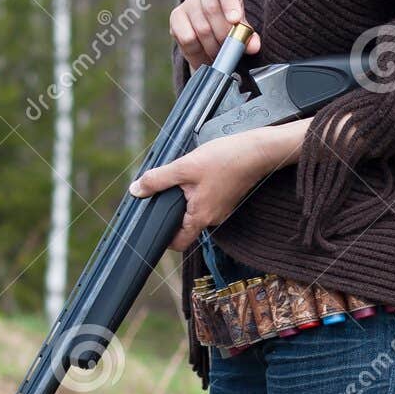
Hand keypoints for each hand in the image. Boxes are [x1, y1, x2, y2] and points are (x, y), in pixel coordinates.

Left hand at [128, 130, 279, 251]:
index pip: (178, 243)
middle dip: (174, 209)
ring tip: (185, 177)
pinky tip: (201, 173)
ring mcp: (222, 210)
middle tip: (165, 190)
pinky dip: (200, 191)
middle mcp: (213, 219)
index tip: (154, 222)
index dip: (164, 237)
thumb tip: (136, 190)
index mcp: (201, 217)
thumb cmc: (225, 159)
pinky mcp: (228, 199)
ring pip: (197, 210)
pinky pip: (208, 201)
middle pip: (186, 224)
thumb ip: (158, 180)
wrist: (258, 151)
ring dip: (187, 197)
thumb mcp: (184, 167)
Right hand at [171, 0, 261, 70]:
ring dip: (212, 47)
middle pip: (212, 11)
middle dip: (223, 35)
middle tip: (229, 51)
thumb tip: (253, 46)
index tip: (235, 20)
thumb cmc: (230, 26)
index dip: (230, 4)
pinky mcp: (176, 17)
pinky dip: (197, 52)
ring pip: (201, 27)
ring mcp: (189, 2)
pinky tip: (203, 56)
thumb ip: (248, 36)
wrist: (211, 34)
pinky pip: (186, 37)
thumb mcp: (242, 28)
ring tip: (219, 55)